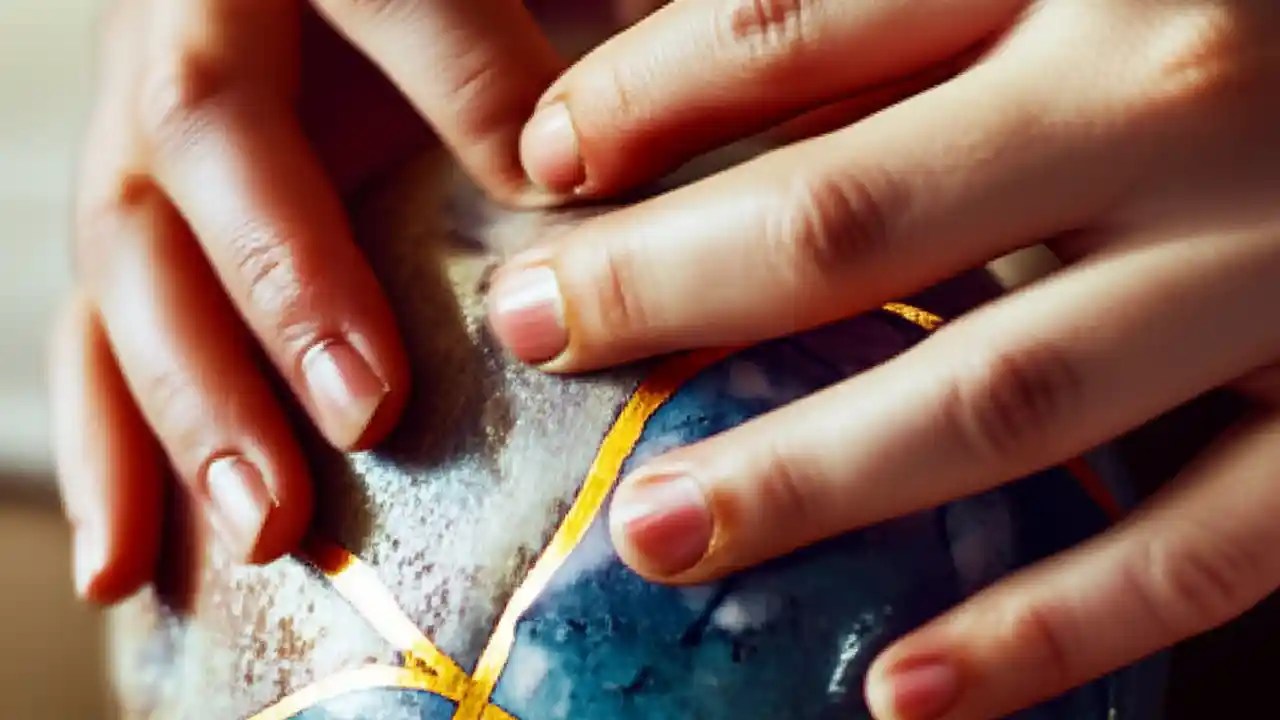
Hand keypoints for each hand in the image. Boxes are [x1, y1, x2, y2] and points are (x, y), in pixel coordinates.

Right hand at [48, 0, 606, 603]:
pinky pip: (89, 334)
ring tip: (266, 527)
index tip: (546, 186)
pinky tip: (119, 564)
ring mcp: (137, 133)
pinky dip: (106, 449)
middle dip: (285, 284)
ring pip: (130, 260)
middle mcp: (191, 31)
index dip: (456, 84)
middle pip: (211, 139)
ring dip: (192, 402)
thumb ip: (495, 39)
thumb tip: (558, 169)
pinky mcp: (126, 221)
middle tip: (366, 411)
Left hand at [483, 1, 1279, 716]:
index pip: (797, 26)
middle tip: (531, 328)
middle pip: (851, 217)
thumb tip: (682, 65)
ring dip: (802, 480)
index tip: (545, 162)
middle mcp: (1177, 103)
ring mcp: (1273, 273)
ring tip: (655, 532)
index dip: (645, 99)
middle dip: (663, 287)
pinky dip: (1048, 630)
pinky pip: (1194, 548)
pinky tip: (906, 691)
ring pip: (992, 397)